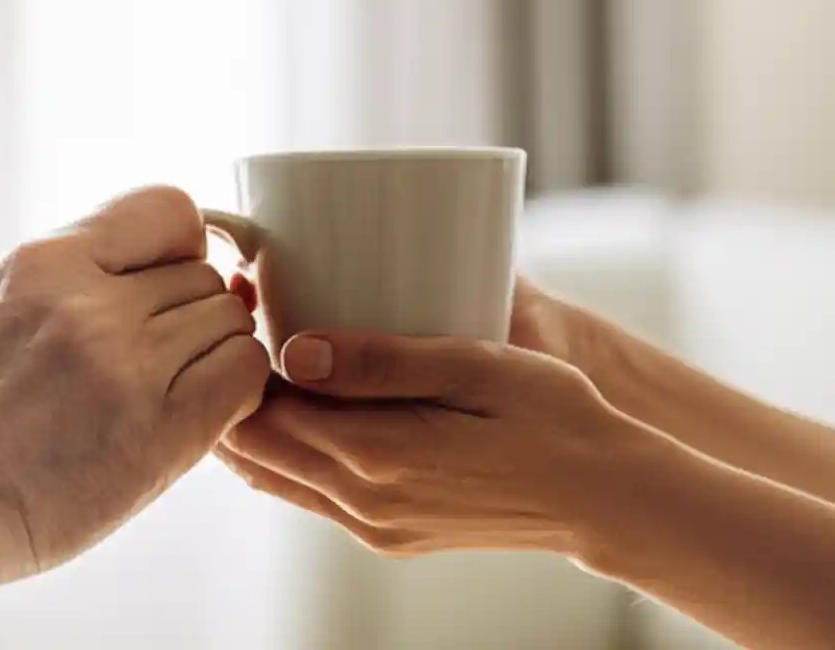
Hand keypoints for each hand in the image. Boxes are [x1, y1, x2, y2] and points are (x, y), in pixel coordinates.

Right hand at [0, 187, 269, 613]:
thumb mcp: (6, 309)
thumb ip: (84, 278)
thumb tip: (191, 264)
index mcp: (44, 261)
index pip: (168, 207)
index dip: (184, 248)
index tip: (165, 286)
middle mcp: (88, 302)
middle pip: (203, 276)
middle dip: (193, 314)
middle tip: (160, 362)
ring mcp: (128, 363)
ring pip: (230, 321)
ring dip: (215, 354)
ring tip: (172, 390)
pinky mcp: (162, 429)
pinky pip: (244, 373)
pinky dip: (235, 390)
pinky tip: (198, 415)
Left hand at [217, 330, 654, 561]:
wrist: (602, 495)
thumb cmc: (551, 415)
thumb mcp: (477, 368)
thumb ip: (384, 360)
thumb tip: (294, 350)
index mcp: (377, 457)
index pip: (261, 412)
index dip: (236, 354)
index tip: (243, 299)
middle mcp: (363, 503)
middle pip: (253, 449)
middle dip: (232, 385)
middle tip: (245, 317)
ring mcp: (372, 527)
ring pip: (272, 476)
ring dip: (255, 421)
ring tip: (268, 355)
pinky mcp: (386, 535)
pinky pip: (308, 494)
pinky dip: (288, 450)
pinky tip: (306, 405)